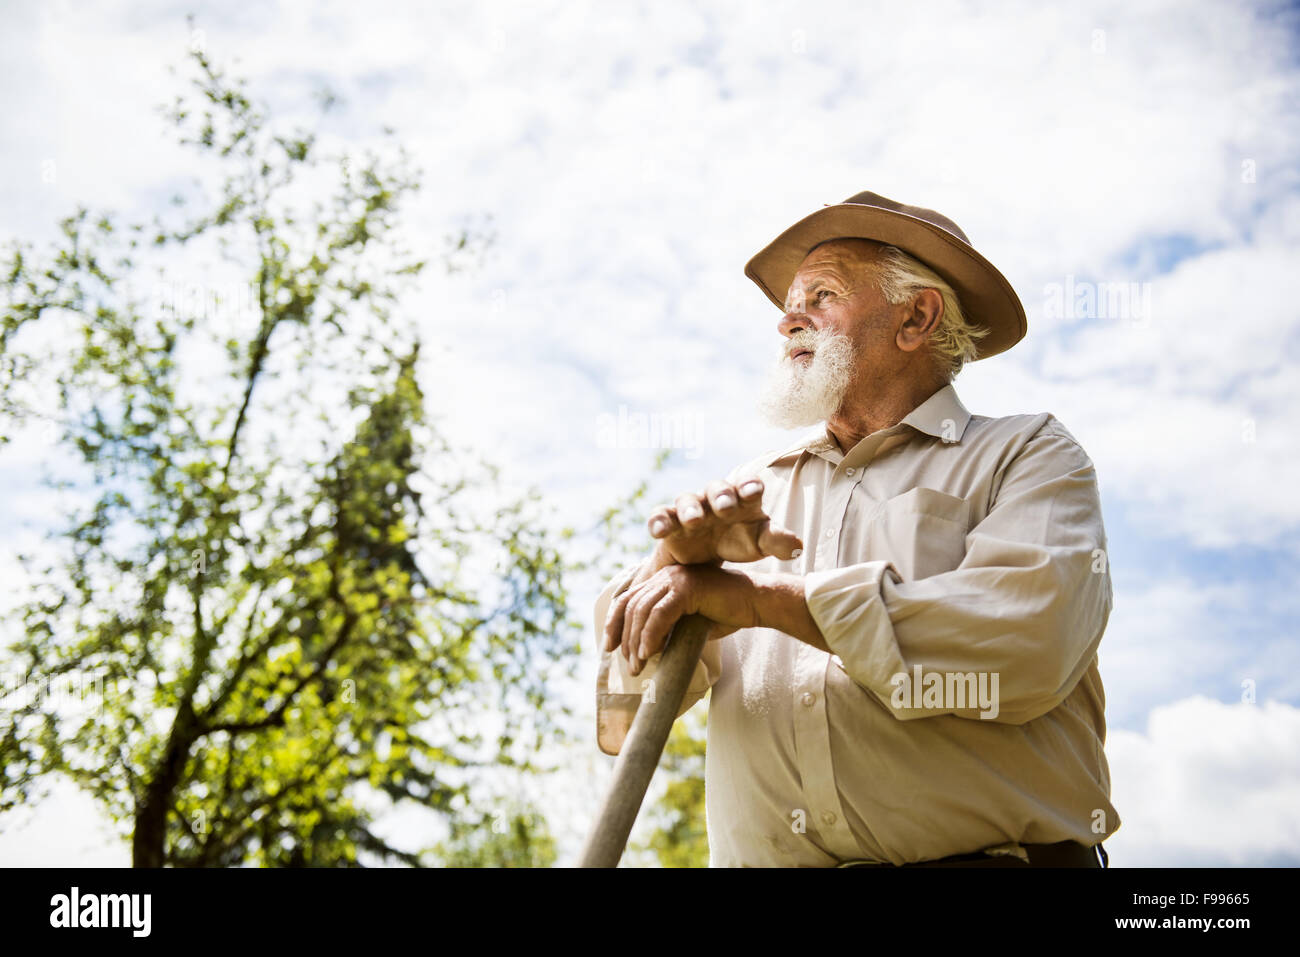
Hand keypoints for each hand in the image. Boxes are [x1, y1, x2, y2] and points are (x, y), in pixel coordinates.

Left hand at [603, 564, 756, 674]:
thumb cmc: (726, 614)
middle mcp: (665, 575)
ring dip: (637, 642)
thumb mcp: (688, 621)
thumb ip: (667, 629)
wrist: (756, 603)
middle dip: (625, 639)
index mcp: (663, 580)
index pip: (628, 599)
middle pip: (631, 607)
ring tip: (639, 666)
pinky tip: (651, 653)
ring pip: (642, 611)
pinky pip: (660, 613)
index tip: (610, 648)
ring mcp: (676, 578)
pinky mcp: (687, 587)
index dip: (614, 623)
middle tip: (631, 667)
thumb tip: (644, 653)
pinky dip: (652, 635)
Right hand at [646, 477, 802, 565]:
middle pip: (717, 488)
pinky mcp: (669, 523)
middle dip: (721, 495)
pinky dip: (658, 521)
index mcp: (742, 499)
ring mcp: (690, 509)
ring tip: (693, 521)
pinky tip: (657, 531)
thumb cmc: (738, 541)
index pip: (748, 486)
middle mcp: (715, 498)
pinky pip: (660, 516)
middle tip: (725, 506)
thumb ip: (778, 541)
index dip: (749, 486)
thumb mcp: (759, 543)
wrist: (705, 559)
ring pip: (687, 500)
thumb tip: (799, 545)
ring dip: (690, 508)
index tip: (753, 492)